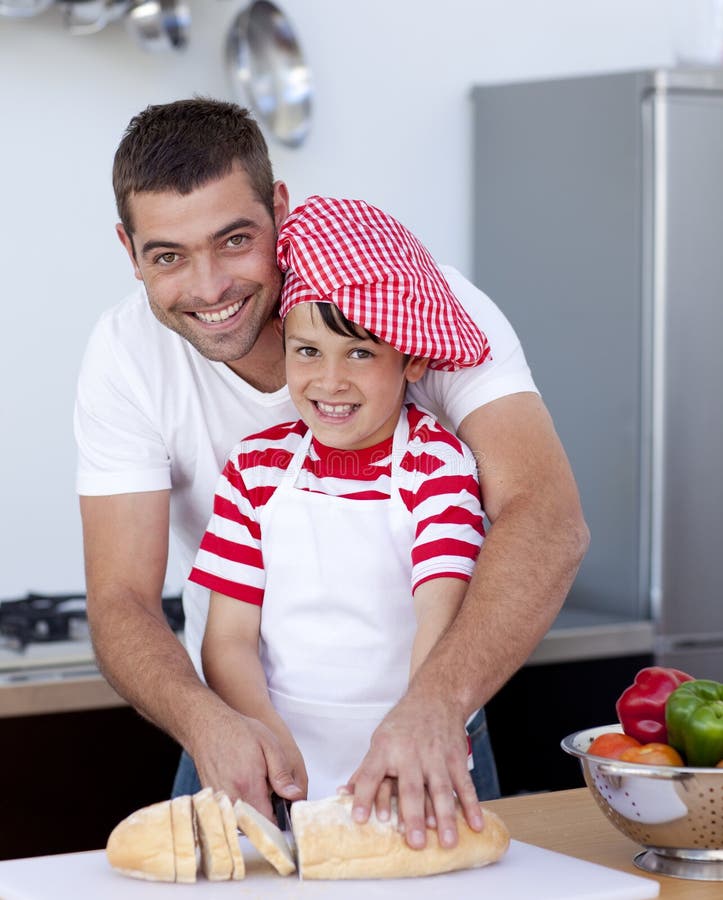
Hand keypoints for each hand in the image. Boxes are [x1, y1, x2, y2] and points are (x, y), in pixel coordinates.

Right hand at [193, 705, 303, 820]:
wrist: (207, 726)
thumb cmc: (238, 732)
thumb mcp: (269, 745)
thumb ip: (282, 773)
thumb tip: (295, 796)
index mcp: (248, 786)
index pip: (270, 823)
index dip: (282, 818)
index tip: (286, 807)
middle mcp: (232, 799)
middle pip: (256, 825)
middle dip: (269, 815)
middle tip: (273, 793)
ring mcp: (220, 802)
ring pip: (244, 821)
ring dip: (255, 811)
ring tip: (258, 787)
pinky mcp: (214, 801)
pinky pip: (233, 814)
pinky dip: (243, 806)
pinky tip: (245, 787)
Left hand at [345, 693, 482, 849]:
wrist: (435, 697)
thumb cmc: (403, 724)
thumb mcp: (380, 740)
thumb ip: (365, 771)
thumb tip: (343, 794)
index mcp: (385, 749)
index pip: (370, 774)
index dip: (363, 796)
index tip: (360, 820)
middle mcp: (410, 752)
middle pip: (410, 787)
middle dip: (412, 815)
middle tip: (414, 842)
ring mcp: (435, 755)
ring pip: (440, 789)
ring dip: (444, 816)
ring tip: (446, 842)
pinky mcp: (456, 757)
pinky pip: (464, 783)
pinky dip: (471, 805)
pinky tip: (475, 825)